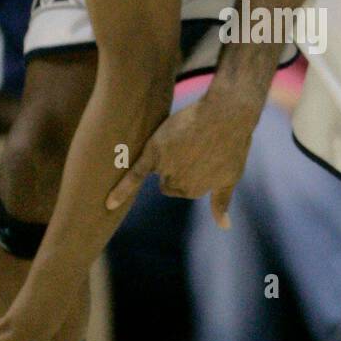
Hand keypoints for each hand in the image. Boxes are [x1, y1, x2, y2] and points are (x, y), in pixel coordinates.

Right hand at [106, 88, 261, 226]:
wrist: (225, 113)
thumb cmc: (231, 142)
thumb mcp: (230, 176)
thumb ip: (221, 202)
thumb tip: (224, 227)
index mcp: (195, 191)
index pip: (182, 186)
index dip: (192, 167)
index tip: (203, 152)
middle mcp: (180, 184)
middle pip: (168, 179)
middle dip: (177, 164)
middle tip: (194, 144)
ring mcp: (167, 168)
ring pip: (157, 169)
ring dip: (165, 157)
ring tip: (184, 138)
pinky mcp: (155, 151)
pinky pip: (135, 174)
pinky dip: (121, 190)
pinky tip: (109, 203)